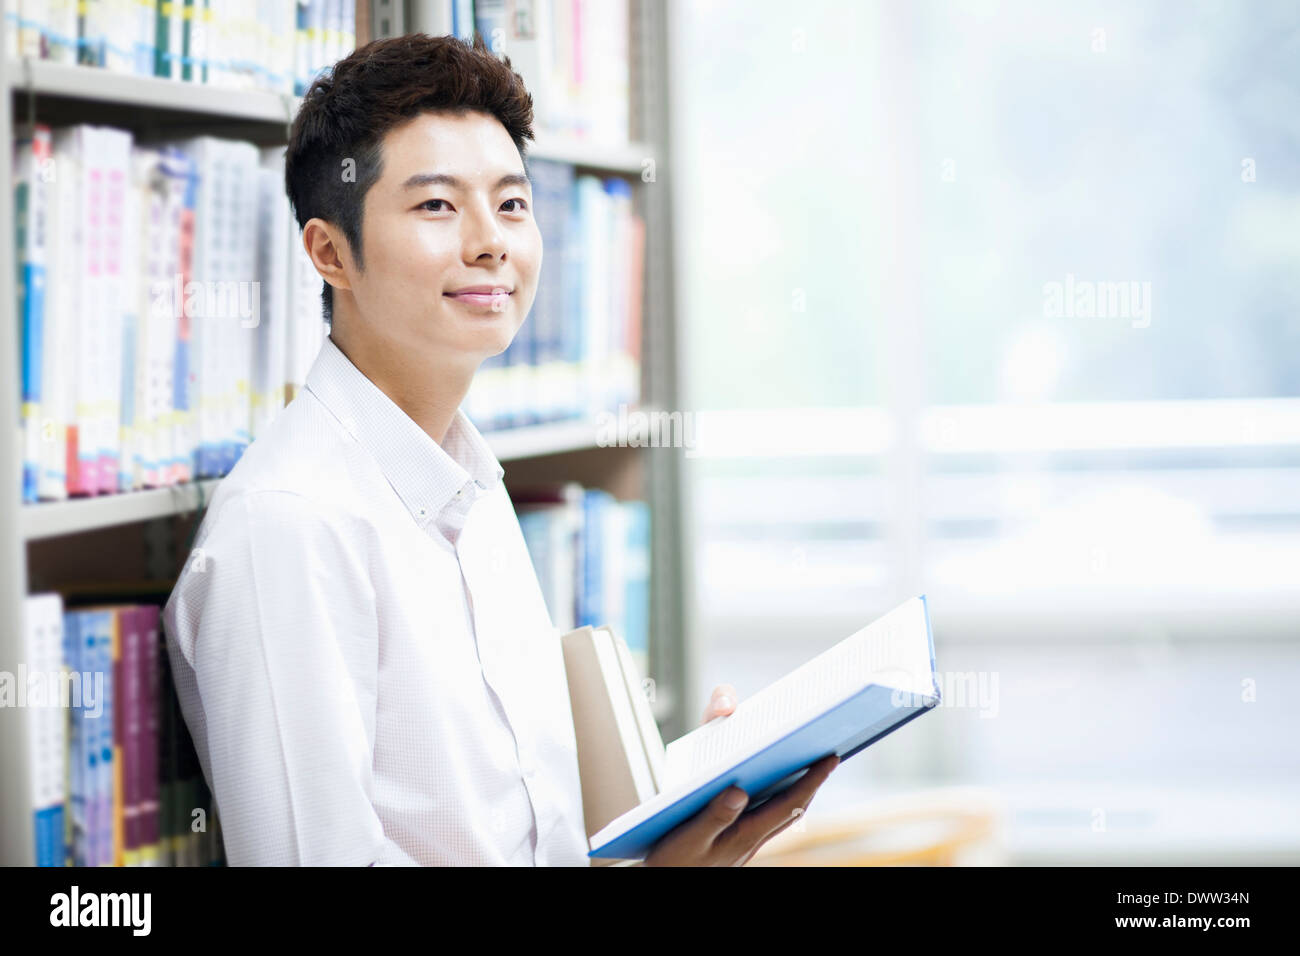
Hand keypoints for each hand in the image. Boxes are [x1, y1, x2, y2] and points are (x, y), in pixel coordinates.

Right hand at [642, 684, 840, 865]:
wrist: (664, 881)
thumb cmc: (673, 862)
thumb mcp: (688, 838)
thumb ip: (714, 815)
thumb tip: (739, 791)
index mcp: (744, 835)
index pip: (789, 804)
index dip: (813, 781)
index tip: (831, 759)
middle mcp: (750, 839)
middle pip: (792, 807)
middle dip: (812, 783)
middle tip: (828, 758)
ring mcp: (744, 842)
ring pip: (780, 813)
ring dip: (795, 791)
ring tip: (804, 767)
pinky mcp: (734, 842)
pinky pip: (764, 817)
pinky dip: (773, 798)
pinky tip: (764, 787)